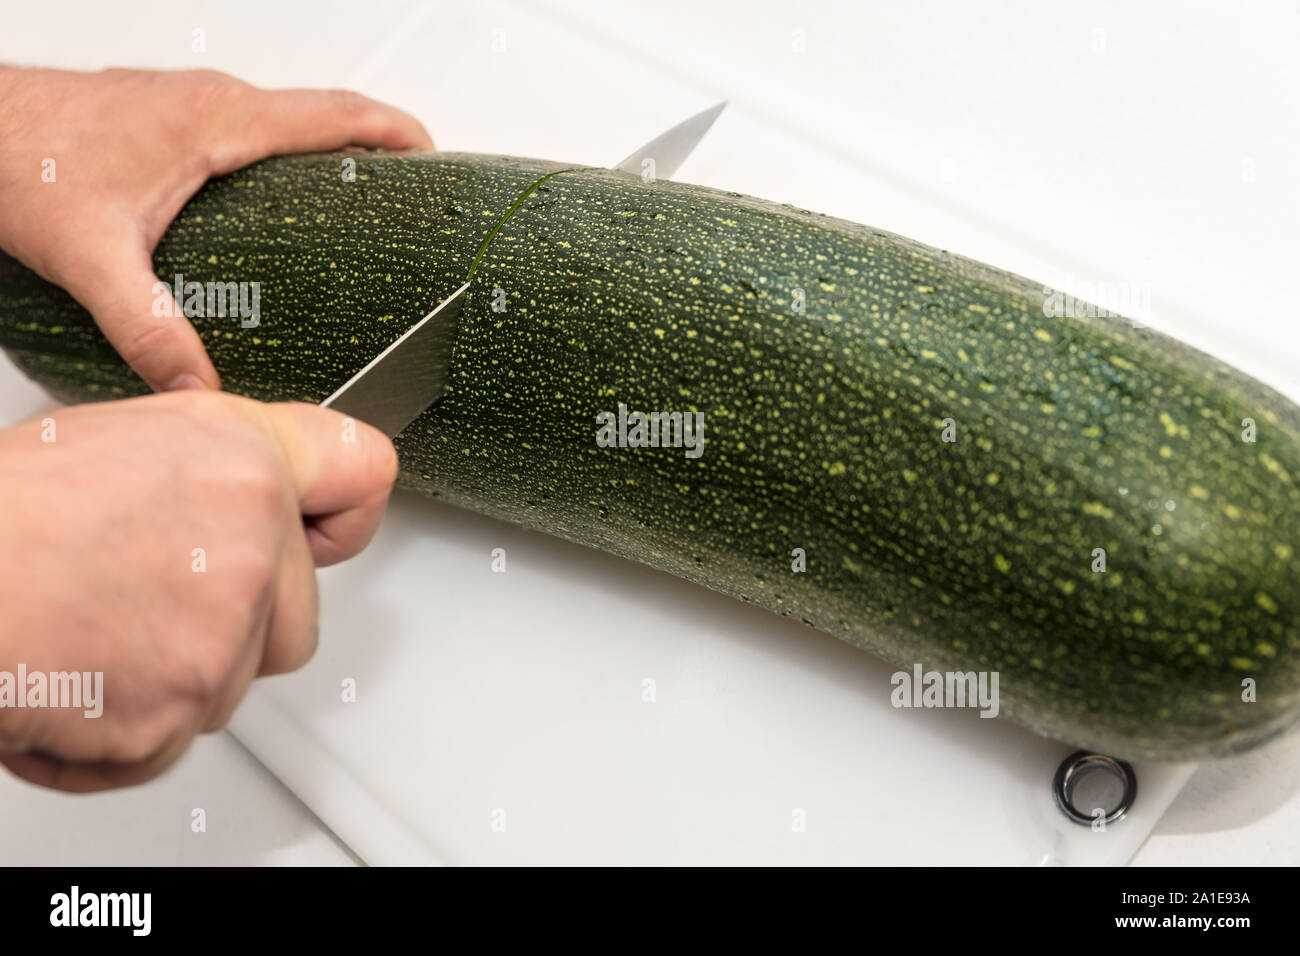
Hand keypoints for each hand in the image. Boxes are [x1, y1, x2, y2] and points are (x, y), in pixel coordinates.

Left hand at [0, 66, 432, 390]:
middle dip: (378, 144)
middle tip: (409, 190)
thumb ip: (148, 329)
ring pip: (288, 118)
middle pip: (324, 111)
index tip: (433, 158)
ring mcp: (192, 104)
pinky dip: (292, 151)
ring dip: (334, 147)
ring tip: (361, 196)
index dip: (395, 132)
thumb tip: (198, 388)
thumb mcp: (92, 257)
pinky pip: (257, 124)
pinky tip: (280, 198)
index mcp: (217, 122)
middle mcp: (211, 102)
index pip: (335, 114)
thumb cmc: (18, 155)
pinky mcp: (173, 114)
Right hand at [0, 390, 396, 790]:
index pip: (363, 471)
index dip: (342, 516)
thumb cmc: (3, 516)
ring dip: (172, 679)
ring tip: (88, 632)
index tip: (323, 536)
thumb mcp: (119, 443)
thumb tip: (251, 499)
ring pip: (234, 681)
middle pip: (297, 616)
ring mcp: (224, 623)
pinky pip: (172, 741)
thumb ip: (211, 470)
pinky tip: (70, 680)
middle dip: (236, 629)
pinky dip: (120, 735)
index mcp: (239, 454)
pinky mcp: (182, 704)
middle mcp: (251, 532)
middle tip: (144, 604)